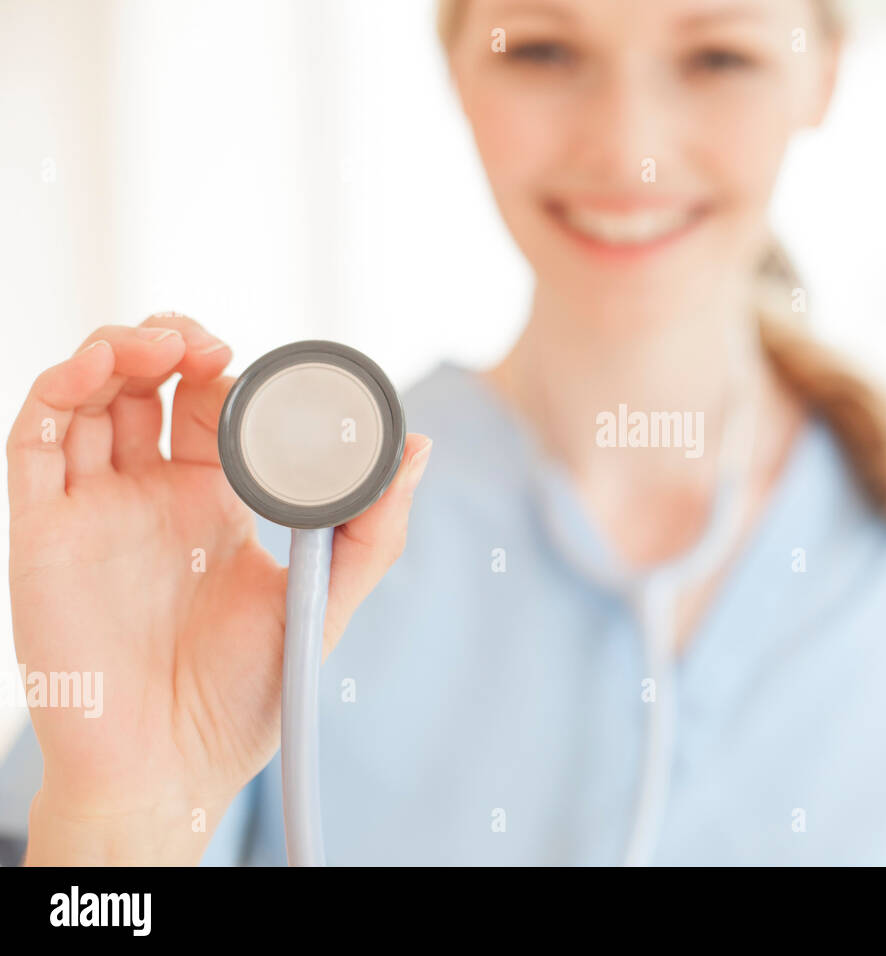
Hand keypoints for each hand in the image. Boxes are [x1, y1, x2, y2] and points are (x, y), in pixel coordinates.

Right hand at [7, 314, 430, 863]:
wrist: (172, 770)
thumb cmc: (246, 697)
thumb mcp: (321, 602)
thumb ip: (371, 531)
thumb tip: (419, 450)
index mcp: (218, 504)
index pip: (216, 409)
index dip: (231, 373)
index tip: (258, 362)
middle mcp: (154, 496)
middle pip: (149, 388)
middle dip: (173, 344)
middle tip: (204, 341)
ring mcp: (96, 509)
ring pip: (89, 399)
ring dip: (116, 352)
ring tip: (158, 342)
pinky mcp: (43, 530)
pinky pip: (35, 445)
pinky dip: (58, 394)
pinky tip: (96, 371)